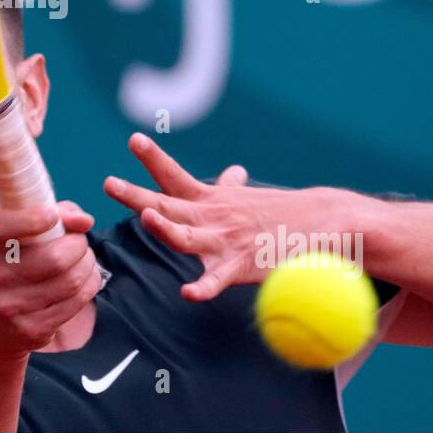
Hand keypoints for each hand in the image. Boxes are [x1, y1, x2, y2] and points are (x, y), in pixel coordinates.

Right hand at [0, 200, 101, 360]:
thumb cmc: (9, 266)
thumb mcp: (14, 237)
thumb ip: (51, 215)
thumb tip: (85, 221)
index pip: (2, 226)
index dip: (33, 218)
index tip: (53, 216)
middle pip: (54, 257)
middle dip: (78, 245)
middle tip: (80, 243)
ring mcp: (9, 307)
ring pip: (70, 280)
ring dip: (87, 265)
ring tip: (84, 260)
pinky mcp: (31, 330)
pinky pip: (76, 301)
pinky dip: (89, 285)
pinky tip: (83, 280)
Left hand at [103, 133, 337, 301]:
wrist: (324, 224)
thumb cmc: (280, 214)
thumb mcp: (248, 199)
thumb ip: (230, 190)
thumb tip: (233, 172)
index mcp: (209, 201)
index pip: (173, 176)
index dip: (152, 159)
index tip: (134, 139)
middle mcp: (210, 218)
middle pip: (165, 205)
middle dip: (135, 195)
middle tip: (108, 183)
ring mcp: (224, 242)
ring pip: (186, 237)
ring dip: (165, 228)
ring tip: (146, 218)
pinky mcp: (240, 266)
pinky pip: (217, 280)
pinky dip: (202, 287)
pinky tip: (188, 293)